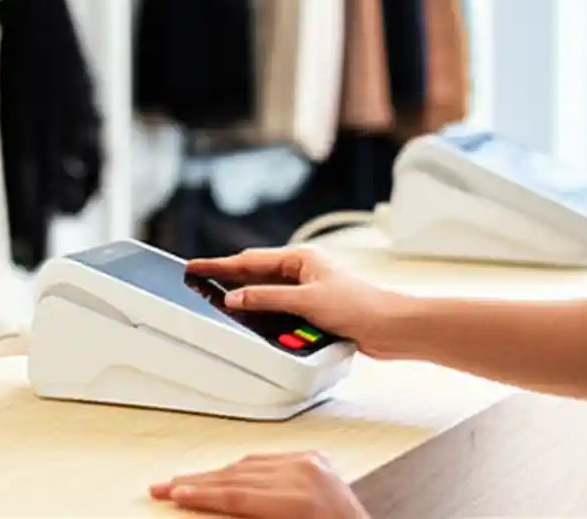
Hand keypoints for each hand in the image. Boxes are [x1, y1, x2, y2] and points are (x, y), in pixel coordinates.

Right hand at [149, 452, 368, 518]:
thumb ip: (247, 517)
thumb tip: (215, 504)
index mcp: (299, 500)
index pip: (236, 495)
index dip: (201, 495)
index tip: (175, 494)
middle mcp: (305, 474)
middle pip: (236, 476)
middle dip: (197, 482)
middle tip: (166, 486)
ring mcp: (311, 463)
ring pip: (247, 464)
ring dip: (214, 474)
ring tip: (185, 482)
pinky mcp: (313, 459)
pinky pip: (267, 459)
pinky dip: (242, 467)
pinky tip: (222, 474)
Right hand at [187, 247, 410, 357]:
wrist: (391, 328)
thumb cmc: (360, 306)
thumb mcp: (306, 301)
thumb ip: (267, 299)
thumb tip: (236, 297)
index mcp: (300, 258)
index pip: (250, 260)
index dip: (220, 265)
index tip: (196, 266)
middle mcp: (303, 271)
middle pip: (255, 274)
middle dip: (227, 278)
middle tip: (200, 281)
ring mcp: (308, 290)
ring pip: (266, 293)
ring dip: (247, 298)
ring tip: (219, 299)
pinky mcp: (314, 309)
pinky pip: (279, 308)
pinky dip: (263, 312)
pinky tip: (251, 317)